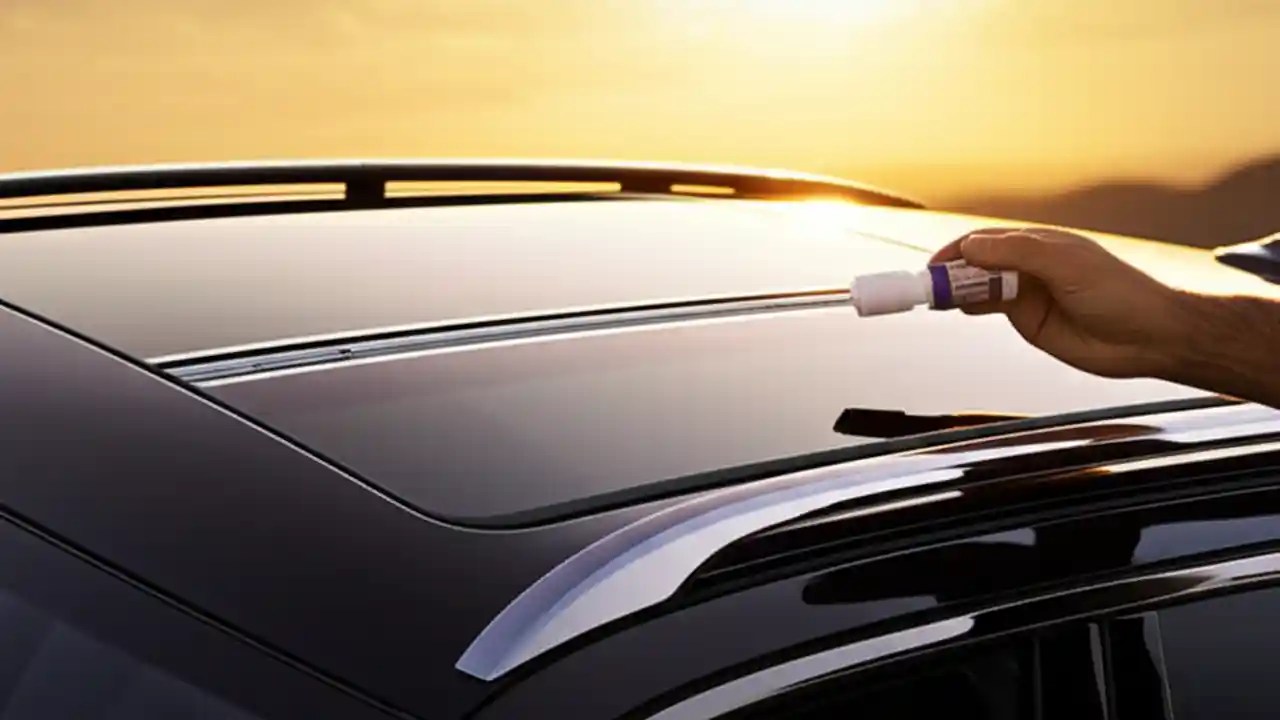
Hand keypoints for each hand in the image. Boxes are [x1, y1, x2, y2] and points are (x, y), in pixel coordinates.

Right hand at [931, 228, 1190, 378]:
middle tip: (928, 285)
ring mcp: (1027, 294)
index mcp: (1039, 244)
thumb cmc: (1120, 294)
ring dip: (956, 290)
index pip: (986, 240)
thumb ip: (1017, 254)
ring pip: (980, 287)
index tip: (934, 265)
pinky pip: (991, 309)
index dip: (956, 250)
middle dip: (950, 271)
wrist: (1149, 337)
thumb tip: (972, 247)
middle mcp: (1030, 267)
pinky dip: (970, 307)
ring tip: (935, 298)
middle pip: (977, 263)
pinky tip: (958, 308)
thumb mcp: (1065, 265)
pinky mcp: (1028, 321)